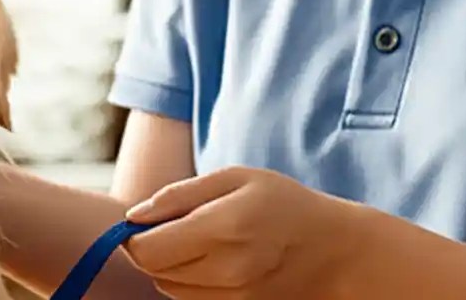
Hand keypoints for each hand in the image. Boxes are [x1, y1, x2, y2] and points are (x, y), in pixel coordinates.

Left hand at [121, 166, 364, 298]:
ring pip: (167, 287)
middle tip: (174, 227)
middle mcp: (225, 269)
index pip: (146, 249)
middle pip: (153, 270)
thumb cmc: (282, 204)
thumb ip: (179, 195)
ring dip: (169, 266)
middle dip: (151, 248)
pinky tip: (212, 260)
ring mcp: (232, 296)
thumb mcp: (235, 178)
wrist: (332, 251)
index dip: (134, 235)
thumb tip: (133, 216)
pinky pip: (189, 299)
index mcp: (222, 227)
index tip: (146, 220)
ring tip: (198, 241)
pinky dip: (187, 281)